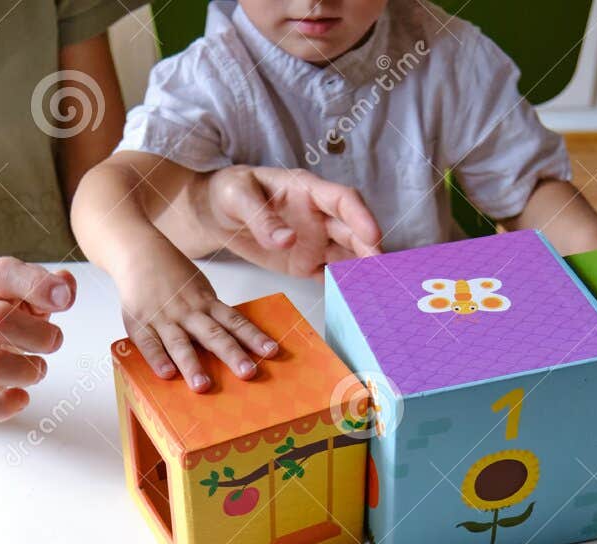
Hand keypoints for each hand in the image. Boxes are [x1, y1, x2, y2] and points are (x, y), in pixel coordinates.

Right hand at [0, 257, 74, 419]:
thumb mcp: (18, 298)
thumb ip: (44, 288)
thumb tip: (66, 283)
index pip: (1, 275)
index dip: (35, 283)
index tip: (65, 298)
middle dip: (37, 335)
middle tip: (54, 341)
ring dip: (26, 371)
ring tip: (38, 370)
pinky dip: (5, 405)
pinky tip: (21, 398)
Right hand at [118, 240, 279, 391]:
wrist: (138, 252)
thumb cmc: (172, 276)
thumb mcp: (198, 290)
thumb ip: (211, 315)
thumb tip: (233, 343)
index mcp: (206, 303)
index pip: (235, 321)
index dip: (253, 336)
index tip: (271, 352)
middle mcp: (189, 312)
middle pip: (213, 334)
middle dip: (232, 354)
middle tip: (248, 373)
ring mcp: (164, 318)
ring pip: (180, 343)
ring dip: (192, 365)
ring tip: (202, 386)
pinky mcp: (140, 324)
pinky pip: (149, 344)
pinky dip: (157, 359)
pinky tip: (166, 374)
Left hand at [205, 166, 382, 277]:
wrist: (215, 213)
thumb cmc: (229, 192)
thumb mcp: (238, 197)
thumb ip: (262, 219)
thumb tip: (287, 240)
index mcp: (306, 190)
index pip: (342, 200)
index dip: (361, 216)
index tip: (373, 235)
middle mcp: (318, 215)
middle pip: (352, 230)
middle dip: (369, 249)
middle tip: (381, 270)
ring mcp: (314, 240)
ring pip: (347, 254)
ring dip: (362, 269)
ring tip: (376, 288)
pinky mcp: (305, 263)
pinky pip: (329, 274)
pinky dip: (343, 286)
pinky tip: (354, 300)